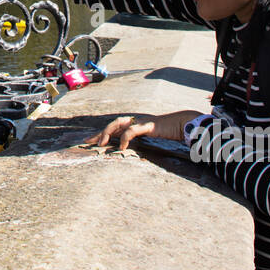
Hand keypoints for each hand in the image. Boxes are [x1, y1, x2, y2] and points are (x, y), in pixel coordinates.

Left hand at [85, 110, 202, 150]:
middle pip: (112, 124)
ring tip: (101, 144)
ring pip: (118, 124)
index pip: (113, 127)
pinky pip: (132, 131)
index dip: (100, 133)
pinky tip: (121, 147)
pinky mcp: (147, 125)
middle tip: (88, 142)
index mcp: (133, 123)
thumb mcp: (148, 137)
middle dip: (99, 133)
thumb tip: (126, 149)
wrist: (181, 124)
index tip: (89, 141)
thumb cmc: (166, 131)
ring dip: (108, 133)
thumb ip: (138, 140)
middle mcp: (134, 120)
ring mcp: (140, 121)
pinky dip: (124, 138)